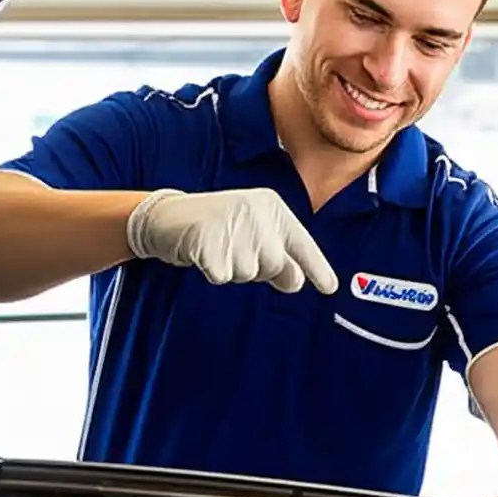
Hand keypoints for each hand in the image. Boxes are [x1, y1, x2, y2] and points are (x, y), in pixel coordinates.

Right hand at [125, 188, 338, 293]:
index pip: (302, 244)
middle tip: (235, 250)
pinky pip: (223, 276)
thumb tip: (296, 282)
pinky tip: (203, 254)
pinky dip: (213, 271)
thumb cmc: (217, 227)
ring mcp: (233, 225)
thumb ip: (276, 254)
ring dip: (233, 270)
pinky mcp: (209, 241)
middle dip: (258, 270)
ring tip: (218, 248)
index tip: (330, 288)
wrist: (168, 216)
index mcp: (273, 208)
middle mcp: (258, 213)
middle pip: (275, 267)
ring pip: (248, 274)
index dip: (317, 268)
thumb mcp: (252, 233)